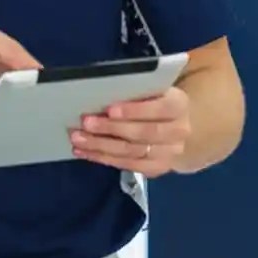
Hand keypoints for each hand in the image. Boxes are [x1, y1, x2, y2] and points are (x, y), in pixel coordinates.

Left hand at [69, 86, 190, 177]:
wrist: (174, 125)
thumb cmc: (154, 100)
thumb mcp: (152, 90)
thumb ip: (135, 91)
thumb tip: (102, 92)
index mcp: (179, 105)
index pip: (160, 108)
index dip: (135, 110)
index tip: (110, 109)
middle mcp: (178, 131)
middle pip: (143, 133)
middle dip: (111, 128)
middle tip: (85, 123)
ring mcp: (169, 153)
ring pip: (132, 152)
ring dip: (101, 146)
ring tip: (78, 139)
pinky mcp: (157, 168)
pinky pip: (128, 165)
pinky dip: (104, 159)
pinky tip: (85, 152)